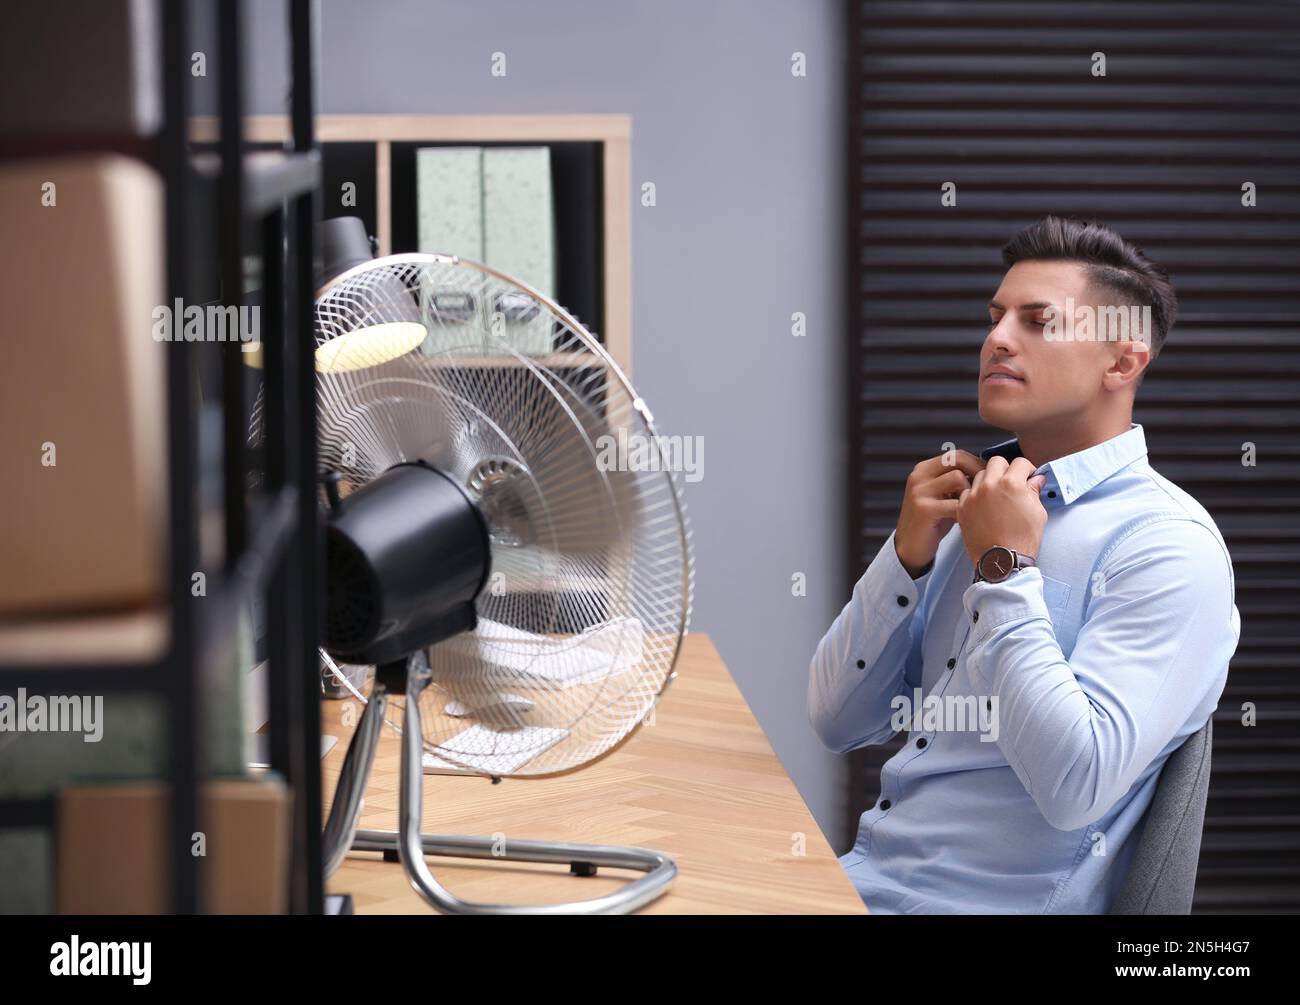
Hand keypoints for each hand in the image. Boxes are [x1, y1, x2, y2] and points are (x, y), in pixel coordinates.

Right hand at [894, 450, 985, 575]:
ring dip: (972, 491)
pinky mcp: (923, 510)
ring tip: (975, 506)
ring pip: (957, 478)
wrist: (910, 546)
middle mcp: (919, 476)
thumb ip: (958, 482)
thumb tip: (988, 471)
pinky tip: (969, 520)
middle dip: (978, 472)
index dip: (977, 463)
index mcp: (924, 469)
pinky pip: (955, 503)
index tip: (991, 478)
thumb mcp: (942, 496)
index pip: (956, 455)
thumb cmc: (933, 521)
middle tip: (990, 488)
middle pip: (957, 460)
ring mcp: (919, 492)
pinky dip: (967, 511)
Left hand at [956, 456, 1047, 566]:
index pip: (1020, 462)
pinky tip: (983, 506)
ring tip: (996, 496)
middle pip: (996, 462)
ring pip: (979, 475)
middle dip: (1006, 469)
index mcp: (1012, 483)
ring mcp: (973, 495)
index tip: (1028, 477)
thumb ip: (1034, 491)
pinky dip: (975, 495)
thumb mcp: (1037, 513)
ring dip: (989, 480)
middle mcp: (990, 485)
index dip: (1027, 469)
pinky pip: (967, 491)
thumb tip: (1036, 479)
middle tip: (1010, 483)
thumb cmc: (1023, 539)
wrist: (1001, 561)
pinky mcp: (962, 507)